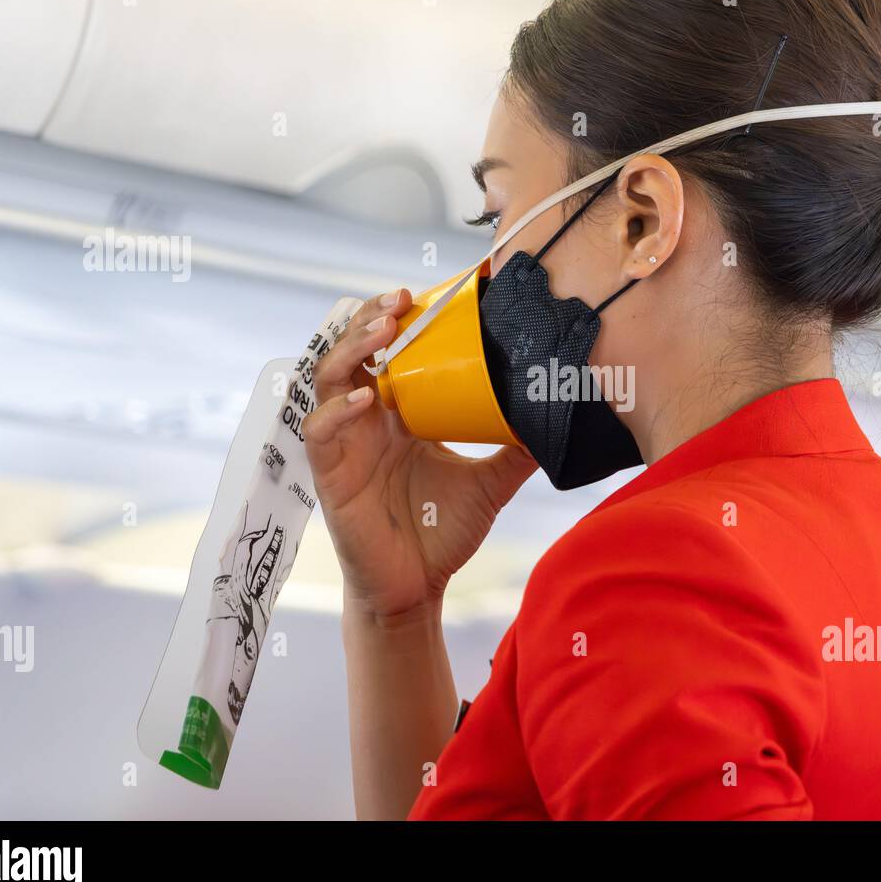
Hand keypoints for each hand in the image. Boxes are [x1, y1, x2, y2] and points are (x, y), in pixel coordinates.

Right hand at [303, 288, 537, 621]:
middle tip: (400, 299)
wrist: (417, 589)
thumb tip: (561, 417)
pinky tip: (367, 398)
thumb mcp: (490, 483)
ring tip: (381, 330)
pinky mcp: (329, 476)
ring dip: (349, 350)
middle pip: (352, 352)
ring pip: (328, 380)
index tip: (424, 293)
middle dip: (369, 320)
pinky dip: (338, 411)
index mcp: (398, 414)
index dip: (395, 319)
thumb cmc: (441, 533)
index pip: (387, 352)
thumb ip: (517, 450)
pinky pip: (319, 432)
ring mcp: (345, 445)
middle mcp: (366, 421)